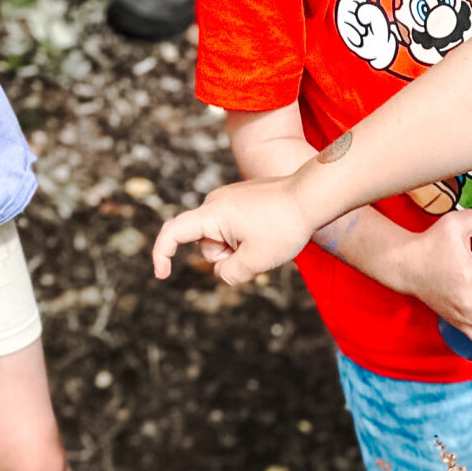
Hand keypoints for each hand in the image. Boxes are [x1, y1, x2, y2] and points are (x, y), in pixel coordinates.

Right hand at [153, 172, 318, 286]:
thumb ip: (231, 273)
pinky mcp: (242, 200)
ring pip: (223, 238)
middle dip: (226, 257)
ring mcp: (229, 199)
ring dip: (239, 249)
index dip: (162, 253)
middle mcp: (215, 201)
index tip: (162, 274)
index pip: (174, 232)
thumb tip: (221, 273)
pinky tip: (269, 233)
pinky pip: (236, 228)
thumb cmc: (284, 227)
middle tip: (256, 252)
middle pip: (207, 244)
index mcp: (212, 213)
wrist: (309, 196)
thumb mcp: (256, 260)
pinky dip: (247, 239)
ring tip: (267, 240)